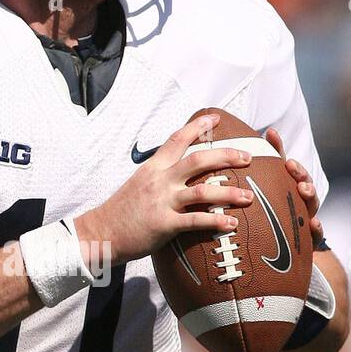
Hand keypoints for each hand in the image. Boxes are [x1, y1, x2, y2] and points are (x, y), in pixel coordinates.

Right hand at [75, 112, 254, 268]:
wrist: (101, 232)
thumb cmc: (122, 211)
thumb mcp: (139, 184)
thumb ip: (160, 176)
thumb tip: (180, 172)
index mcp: (154, 168)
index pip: (177, 139)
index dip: (198, 126)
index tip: (216, 118)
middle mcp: (160, 180)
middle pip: (198, 160)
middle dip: (226, 155)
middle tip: (247, 157)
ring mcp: (162, 202)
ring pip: (203, 191)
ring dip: (229, 193)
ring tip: (249, 196)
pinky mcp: (164, 224)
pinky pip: (196, 221)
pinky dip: (216, 221)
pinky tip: (232, 223)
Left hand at [265, 127, 323, 248]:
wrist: (287, 253)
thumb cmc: (279, 214)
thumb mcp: (273, 187)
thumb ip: (272, 160)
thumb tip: (270, 130)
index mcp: (293, 189)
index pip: (293, 172)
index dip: (290, 162)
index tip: (282, 152)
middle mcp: (303, 202)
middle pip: (305, 185)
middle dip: (300, 174)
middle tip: (291, 166)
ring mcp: (307, 219)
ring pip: (311, 205)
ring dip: (309, 194)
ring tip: (303, 188)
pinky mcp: (310, 241)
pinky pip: (316, 235)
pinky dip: (317, 228)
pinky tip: (314, 222)